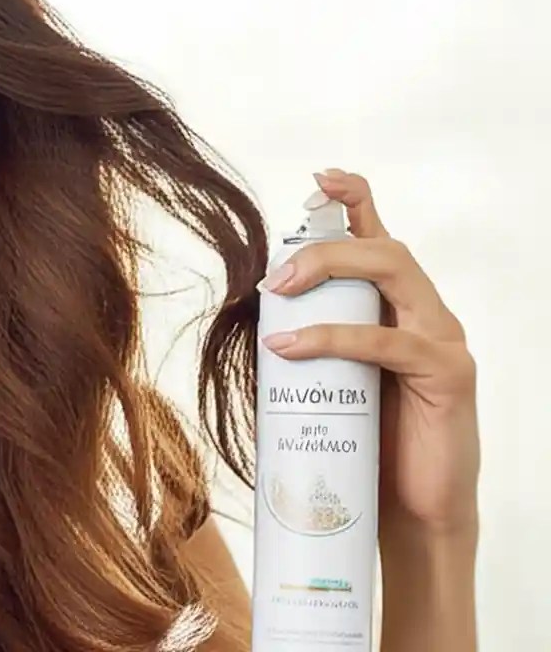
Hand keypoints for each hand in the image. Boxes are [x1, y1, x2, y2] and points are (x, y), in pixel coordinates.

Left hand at [258, 169, 479, 537]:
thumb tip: (248, 332)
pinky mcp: (449, 377)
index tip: (320, 179)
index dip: (357, 201)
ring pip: (396, 275)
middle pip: (385, 249)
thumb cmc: (368, 450)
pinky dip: (335, 338)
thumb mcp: (331, 388)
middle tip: (275, 273)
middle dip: (327, 245)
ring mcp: (442, 343)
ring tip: (279, 291)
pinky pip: (390, 342)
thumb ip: (308, 352)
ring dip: (331, 272)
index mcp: (398, 312)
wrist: (410, 518)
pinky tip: (293, 348)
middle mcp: (426, 316)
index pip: (381, 240)